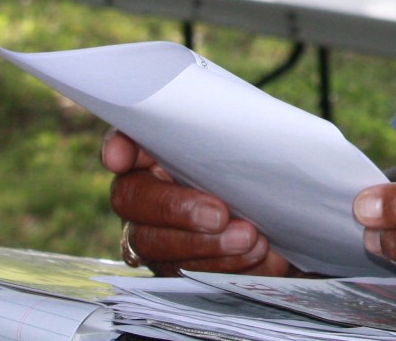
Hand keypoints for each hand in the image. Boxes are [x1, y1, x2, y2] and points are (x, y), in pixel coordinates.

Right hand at [103, 128, 292, 276]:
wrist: (278, 208)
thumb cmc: (252, 165)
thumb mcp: (242, 141)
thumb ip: (226, 131)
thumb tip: (238, 119)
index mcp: (151, 153)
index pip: (122, 142)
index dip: (117, 149)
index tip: (119, 157)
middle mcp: (141, 193)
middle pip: (133, 201)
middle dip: (177, 210)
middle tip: (220, 215)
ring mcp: (152, 234)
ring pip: (157, 246)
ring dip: (206, 247)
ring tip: (250, 239)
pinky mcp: (174, 268)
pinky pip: (187, 276)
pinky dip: (225, 267)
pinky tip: (255, 257)